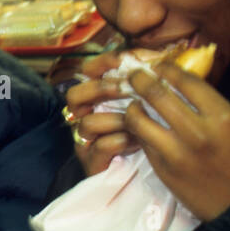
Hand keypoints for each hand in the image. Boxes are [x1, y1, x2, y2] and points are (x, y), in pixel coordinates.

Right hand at [65, 51, 141, 176]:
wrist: (155, 173)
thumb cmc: (152, 133)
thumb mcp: (151, 101)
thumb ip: (148, 79)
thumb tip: (150, 57)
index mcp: (98, 99)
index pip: (86, 74)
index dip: (99, 65)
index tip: (120, 60)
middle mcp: (86, 117)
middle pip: (74, 96)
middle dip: (99, 89)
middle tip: (125, 89)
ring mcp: (87, 141)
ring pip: (87, 123)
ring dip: (116, 120)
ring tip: (139, 123)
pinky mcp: (93, 163)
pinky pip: (101, 146)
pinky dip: (121, 141)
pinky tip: (138, 142)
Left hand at [123, 62, 229, 220]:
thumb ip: (209, 106)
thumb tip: (180, 85)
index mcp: (223, 117)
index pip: (187, 81)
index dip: (167, 69)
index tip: (159, 66)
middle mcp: (198, 132)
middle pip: (156, 94)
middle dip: (140, 79)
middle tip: (135, 76)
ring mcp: (177, 152)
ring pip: (139, 119)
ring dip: (132, 107)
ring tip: (134, 104)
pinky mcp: (163, 169)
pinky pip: (142, 142)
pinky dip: (137, 131)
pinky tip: (140, 127)